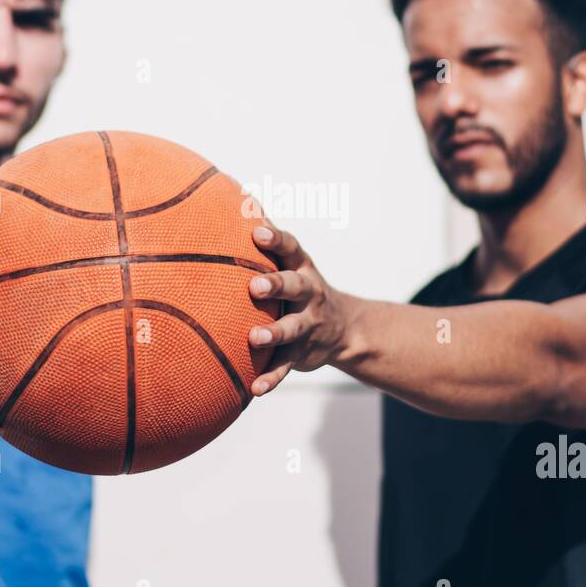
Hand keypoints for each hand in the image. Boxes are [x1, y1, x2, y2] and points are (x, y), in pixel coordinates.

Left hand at [247, 223, 352, 396]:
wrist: (345, 329)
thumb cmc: (302, 285)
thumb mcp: (293, 262)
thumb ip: (268, 237)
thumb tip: (239, 196)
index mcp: (302, 269)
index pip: (290, 248)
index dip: (275, 239)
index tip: (256, 230)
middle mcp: (308, 295)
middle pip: (294, 286)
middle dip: (276, 285)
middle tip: (254, 285)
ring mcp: (307, 325)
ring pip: (291, 329)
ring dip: (274, 333)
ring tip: (254, 337)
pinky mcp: (302, 354)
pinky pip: (285, 367)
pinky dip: (271, 379)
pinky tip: (254, 390)